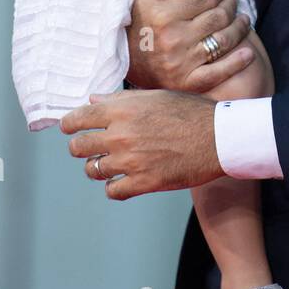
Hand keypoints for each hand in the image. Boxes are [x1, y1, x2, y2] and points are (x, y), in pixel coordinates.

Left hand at [60, 88, 222, 198]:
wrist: (219, 137)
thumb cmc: (190, 112)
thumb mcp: (155, 96)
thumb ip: (120, 99)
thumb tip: (93, 100)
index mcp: (121, 110)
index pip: (77, 119)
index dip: (69, 126)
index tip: (71, 129)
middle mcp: (120, 135)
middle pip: (78, 148)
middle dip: (81, 148)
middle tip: (91, 148)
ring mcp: (131, 161)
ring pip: (93, 171)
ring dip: (98, 168)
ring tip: (110, 165)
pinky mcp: (144, 183)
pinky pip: (113, 191)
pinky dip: (114, 187)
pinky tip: (123, 180)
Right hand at [126, 0, 253, 91]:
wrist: (129, 64)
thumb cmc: (141, 26)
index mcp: (164, 16)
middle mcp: (174, 39)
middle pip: (217, 17)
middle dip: (231, 5)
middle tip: (234, 0)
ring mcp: (183, 62)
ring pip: (223, 40)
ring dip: (240, 28)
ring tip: (244, 20)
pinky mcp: (189, 82)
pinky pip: (219, 72)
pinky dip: (237, 62)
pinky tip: (249, 53)